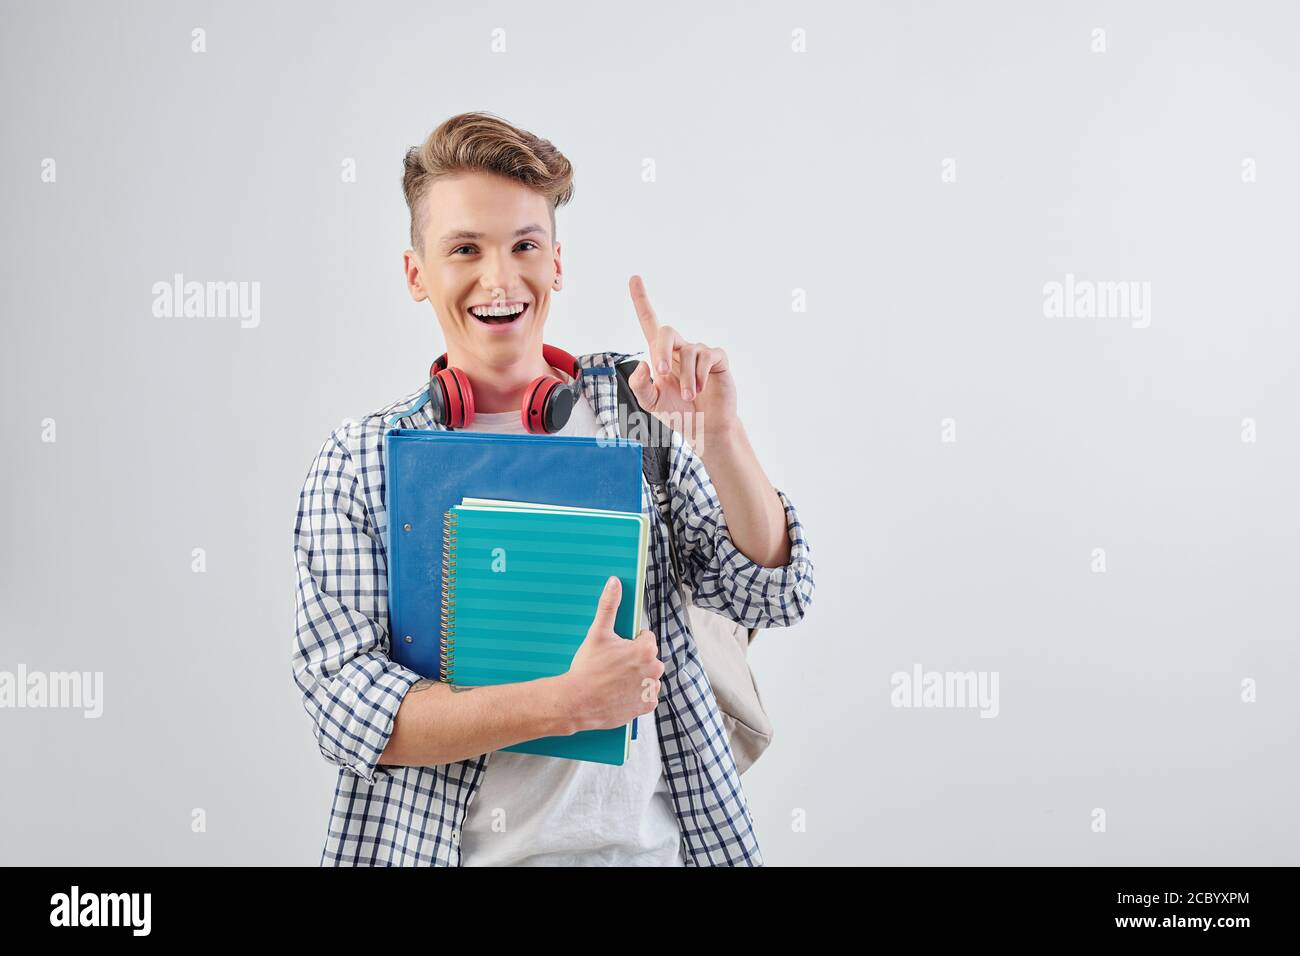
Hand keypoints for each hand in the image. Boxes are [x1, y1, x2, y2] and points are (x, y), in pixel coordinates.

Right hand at [562, 577, 663, 732]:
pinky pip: (646, 696)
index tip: (615, 651)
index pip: (646, 638)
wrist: (577, 702)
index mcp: (646, 649)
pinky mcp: (646, 706)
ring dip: (636, 677)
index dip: (629, 642)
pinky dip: (636, 695)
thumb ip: (609, 605)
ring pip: (647, 677)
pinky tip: (620, 694)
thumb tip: (615, 582)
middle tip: (612, 667)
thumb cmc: (587, 668)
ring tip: (614, 681)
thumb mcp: (598, 633)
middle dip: (634, 660)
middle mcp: (654, 669)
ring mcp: (651, 689)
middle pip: (648, 658)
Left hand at [625, 275, 738, 453]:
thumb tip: (642, 363)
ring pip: (688, 352)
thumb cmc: (678, 413)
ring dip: (685, 379)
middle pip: (667, 332)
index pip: (649, 322)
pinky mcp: (717, 359)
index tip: (634, 278)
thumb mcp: (651, 403)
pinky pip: (707, 357)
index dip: (641, 300)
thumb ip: (640, 385)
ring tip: (688, 397)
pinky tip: (700, 390)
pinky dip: (699, 375)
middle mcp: (680, 349)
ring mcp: (699, 353)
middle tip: (661, 372)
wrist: (704, 429)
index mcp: (661, 356)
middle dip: (662, 351)